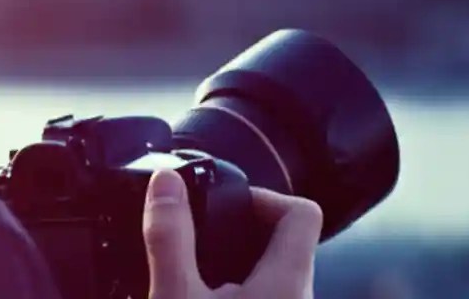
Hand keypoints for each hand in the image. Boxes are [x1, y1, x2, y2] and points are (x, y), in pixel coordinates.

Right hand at [143, 170, 321, 298]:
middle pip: (285, 241)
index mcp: (288, 282)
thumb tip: (165, 182)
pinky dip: (236, 291)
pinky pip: (267, 297)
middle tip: (197, 242)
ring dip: (236, 265)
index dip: (262, 197)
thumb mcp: (175, 296)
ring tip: (194, 276)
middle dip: (239, 232)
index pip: (303, 212)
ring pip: (275, 274)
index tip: (221, 205)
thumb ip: (170, 238)